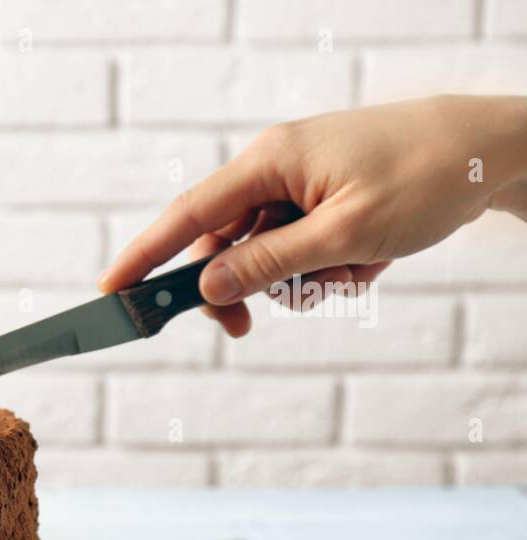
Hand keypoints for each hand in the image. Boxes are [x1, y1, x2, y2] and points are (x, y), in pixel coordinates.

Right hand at [99, 95, 526, 336]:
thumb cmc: (425, 177)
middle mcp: (276, 170)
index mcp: (270, 162)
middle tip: (246, 329)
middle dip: (241, 289)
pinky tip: (368, 259)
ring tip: (354, 270)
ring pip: (268, 256)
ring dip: (302, 281)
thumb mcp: (344, 233)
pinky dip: (329, 269)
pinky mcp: (326, 202)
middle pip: (225, 245)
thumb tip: (208, 286)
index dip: (145, 256)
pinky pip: (303, 251)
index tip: (111, 290)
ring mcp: (302, 186)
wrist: (495, 152)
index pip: (188, 214)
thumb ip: (269, 263)